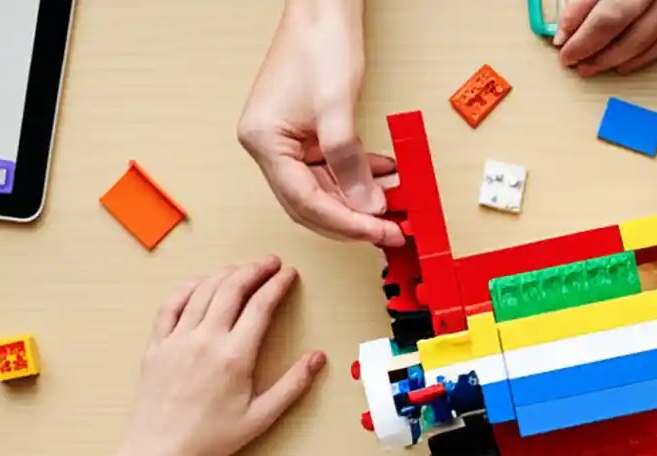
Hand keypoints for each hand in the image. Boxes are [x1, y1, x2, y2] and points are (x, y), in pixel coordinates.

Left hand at [74, 257, 326, 455]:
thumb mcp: (261, 417)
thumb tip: (318, 357)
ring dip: (225, 273)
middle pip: (232, 288)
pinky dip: (189, 287)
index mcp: (235, 356)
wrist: (161, 451)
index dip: (278, 285)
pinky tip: (201, 282)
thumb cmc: (212, 439)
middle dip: (254, 269)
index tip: (289, 274)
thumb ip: (292, 384)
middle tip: (270, 262)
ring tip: (242, 268)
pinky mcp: (157, 345)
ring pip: (203, 290)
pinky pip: (171, 304)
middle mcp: (205, 340)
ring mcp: (177, 339)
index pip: (261, 306)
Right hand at [237, 0, 402, 245]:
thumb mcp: (338, 109)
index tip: (378, 232)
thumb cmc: (322, 46)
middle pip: (311, 203)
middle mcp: (267, 146)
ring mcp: (284, 141)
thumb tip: (368, 208)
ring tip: (393, 208)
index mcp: (263, 141)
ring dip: (358, 200)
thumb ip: (350, 164)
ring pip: (323, 190)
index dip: (344, 222)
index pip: (304, 200)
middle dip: (352, 219)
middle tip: (390, 231)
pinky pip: (332, 169)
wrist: (324, 8)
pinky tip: (384, 178)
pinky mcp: (304, 135)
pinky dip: (357, 177)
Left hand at [554, 0, 656, 76]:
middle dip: (595, 50)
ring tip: (594, 65)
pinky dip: (647, 55)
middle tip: (574, 62)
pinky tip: (626, 63)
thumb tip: (567, 26)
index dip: (581, 33)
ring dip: (618, 58)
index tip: (562, 44)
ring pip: (648, 37)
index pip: (605, 12)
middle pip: (624, 25)